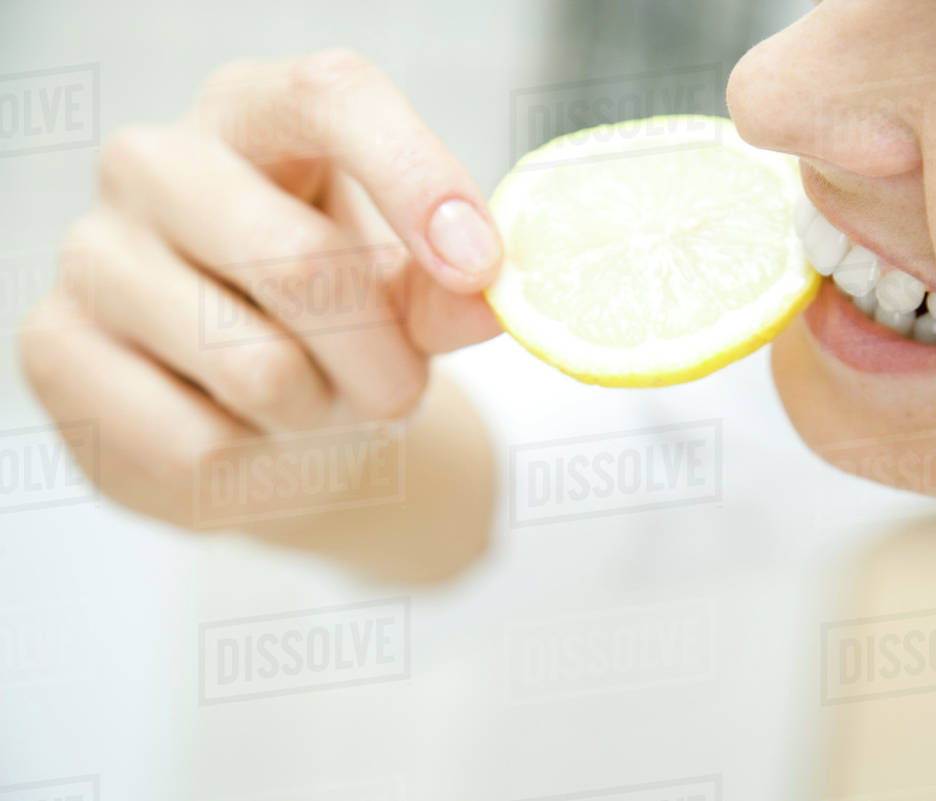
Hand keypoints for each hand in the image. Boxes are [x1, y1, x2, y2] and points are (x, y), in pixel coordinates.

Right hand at [20, 49, 502, 528]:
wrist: (254, 415)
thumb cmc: (336, 330)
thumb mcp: (405, 298)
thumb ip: (446, 293)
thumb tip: (485, 296)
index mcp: (258, 114)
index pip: (332, 96)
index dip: (415, 175)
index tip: (479, 266)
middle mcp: (158, 160)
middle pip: (301, 262)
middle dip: (380, 360)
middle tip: (399, 392)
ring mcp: (92, 251)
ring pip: (254, 367)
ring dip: (319, 415)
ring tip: (314, 405)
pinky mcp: (53, 346)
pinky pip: (198, 442)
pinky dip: (255, 468)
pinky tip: (243, 436)